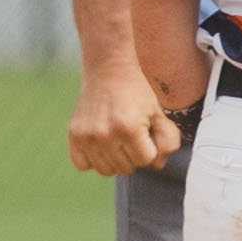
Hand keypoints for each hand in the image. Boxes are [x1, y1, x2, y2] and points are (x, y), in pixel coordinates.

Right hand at [66, 68, 182, 176]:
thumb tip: (157, 165)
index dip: (149, 147)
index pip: (146, 160)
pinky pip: (83, 165)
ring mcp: (87, 136)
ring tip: (116, 139)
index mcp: (130, 128)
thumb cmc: (136, 92)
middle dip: (133, 154)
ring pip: (106, 170)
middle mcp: (106, 134)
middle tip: (130, 134)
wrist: (107, 70)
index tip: (144, 131)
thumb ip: (168, 140)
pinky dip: (91, 160)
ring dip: (114, 159)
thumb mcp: (158, 112)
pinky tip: (99, 144)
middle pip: (126, 168)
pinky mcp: (74, 135)